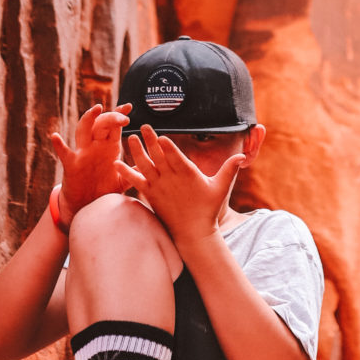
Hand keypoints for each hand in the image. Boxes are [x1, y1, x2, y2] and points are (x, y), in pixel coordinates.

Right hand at [48, 104, 133, 221]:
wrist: (87, 206)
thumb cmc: (104, 190)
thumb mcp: (123, 180)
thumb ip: (134, 171)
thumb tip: (152, 165)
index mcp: (109, 146)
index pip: (114, 125)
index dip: (119, 114)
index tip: (128, 106)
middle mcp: (95, 146)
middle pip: (101, 123)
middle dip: (111, 117)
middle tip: (122, 117)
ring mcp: (82, 153)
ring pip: (84, 130)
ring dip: (89, 119)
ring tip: (96, 109)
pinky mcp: (71, 164)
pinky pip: (64, 153)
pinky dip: (59, 145)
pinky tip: (55, 136)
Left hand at [119, 124, 244, 252]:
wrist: (193, 233)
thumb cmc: (208, 210)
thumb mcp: (221, 188)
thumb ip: (229, 169)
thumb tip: (242, 156)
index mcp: (188, 174)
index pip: (175, 156)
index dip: (167, 146)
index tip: (159, 135)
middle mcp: (171, 179)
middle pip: (159, 156)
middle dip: (151, 140)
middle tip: (144, 126)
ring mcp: (159, 187)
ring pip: (145, 166)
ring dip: (137, 151)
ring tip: (130, 138)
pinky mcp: (151, 196)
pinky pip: (136, 182)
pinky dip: (126, 173)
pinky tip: (116, 163)